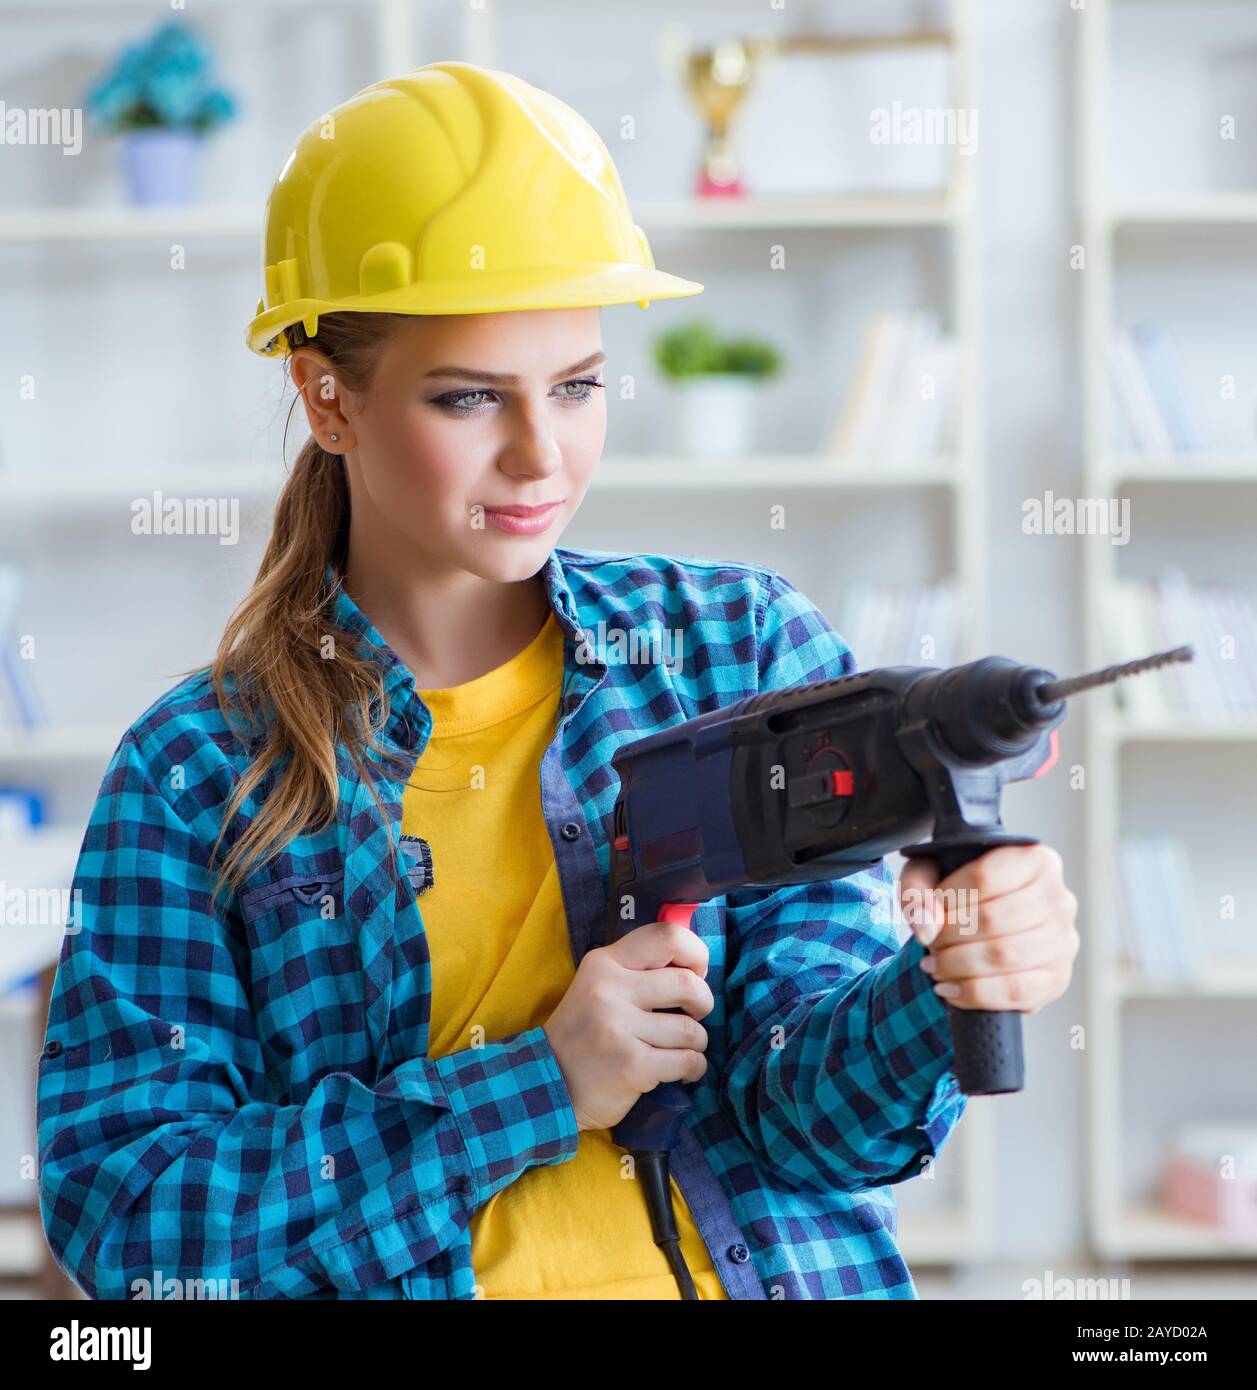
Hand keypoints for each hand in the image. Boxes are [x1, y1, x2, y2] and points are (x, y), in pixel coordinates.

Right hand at [543, 920, 712, 1131]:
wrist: (550, 1085)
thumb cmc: (585, 1034)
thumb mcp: (599, 986)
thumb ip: (637, 970)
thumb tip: (695, 965)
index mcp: (605, 963)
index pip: (667, 936)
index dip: (696, 953)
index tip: (696, 972)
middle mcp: (610, 990)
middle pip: (688, 984)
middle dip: (703, 1003)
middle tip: (694, 1015)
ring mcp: (619, 1028)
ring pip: (691, 1030)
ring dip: (696, 1043)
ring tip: (682, 1049)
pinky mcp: (632, 1066)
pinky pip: (688, 1061)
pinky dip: (694, 1068)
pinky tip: (682, 1071)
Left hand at [897, 844, 1079, 1013]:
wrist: (983, 925)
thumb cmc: (958, 892)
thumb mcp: (929, 874)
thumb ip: (916, 888)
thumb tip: (928, 927)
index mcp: (1035, 859)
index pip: (985, 877)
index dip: (947, 898)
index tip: (928, 912)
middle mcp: (1059, 898)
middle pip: (994, 919)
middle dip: (949, 936)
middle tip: (929, 945)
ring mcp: (1064, 940)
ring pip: (1005, 956)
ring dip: (957, 966)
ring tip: (933, 966)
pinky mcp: (1058, 978)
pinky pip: (1017, 991)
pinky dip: (976, 994)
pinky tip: (951, 990)